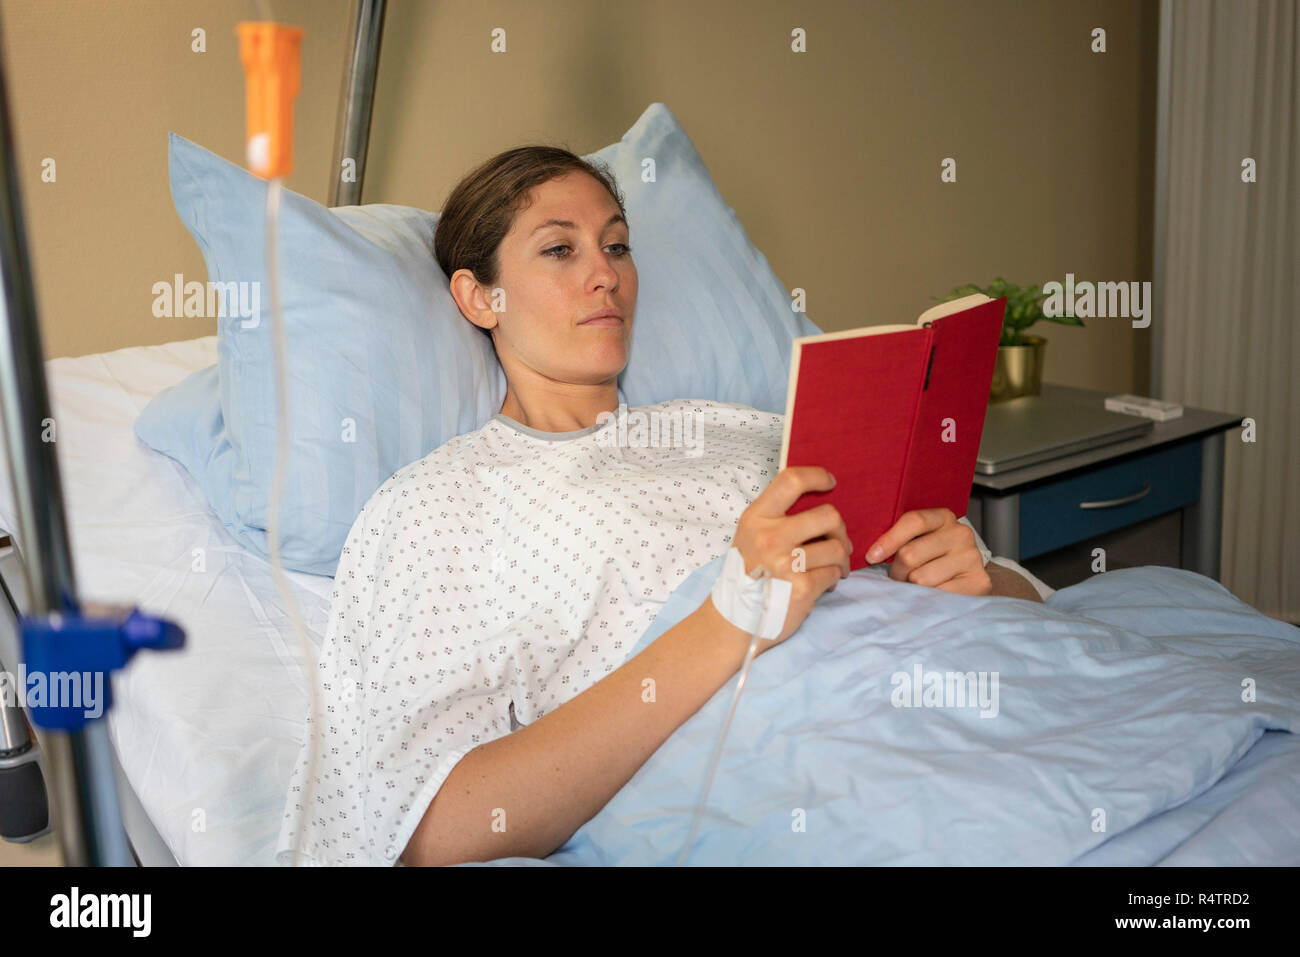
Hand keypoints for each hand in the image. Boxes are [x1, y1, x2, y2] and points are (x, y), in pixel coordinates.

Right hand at [718, 466, 852, 652]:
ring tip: (831, 568)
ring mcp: (785, 563)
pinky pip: (834, 573)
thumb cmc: (748, 576)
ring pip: (837, 548)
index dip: (816, 476)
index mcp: (756, 518)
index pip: (791, 481)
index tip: (831, 482)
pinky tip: (822, 584)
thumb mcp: (751, 537)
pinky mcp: (801, 588)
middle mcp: (770, 537)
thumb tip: (820, 505)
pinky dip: (833, 579)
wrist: (734, 621)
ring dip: (840, 559)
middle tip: (835, 543)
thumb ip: (776, 518)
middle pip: (828, 515)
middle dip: (839, 530)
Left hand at [866, 507, 991, 595]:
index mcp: (943, 517)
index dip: (888, 540)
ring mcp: (971, 557)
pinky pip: (937, 594)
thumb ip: (898, 539)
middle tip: (900, 577)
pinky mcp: (978, 582)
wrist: (965, 577)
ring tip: (917, 585)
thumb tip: (870, 554)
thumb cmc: (932, 557)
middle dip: (897, 571)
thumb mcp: (917, 540)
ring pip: (921, 578)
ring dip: (911, 586)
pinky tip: (931, 594)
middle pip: (910, 554)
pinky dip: (927, 598)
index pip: (913, 521)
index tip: (871, 557)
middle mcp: (961, 533)